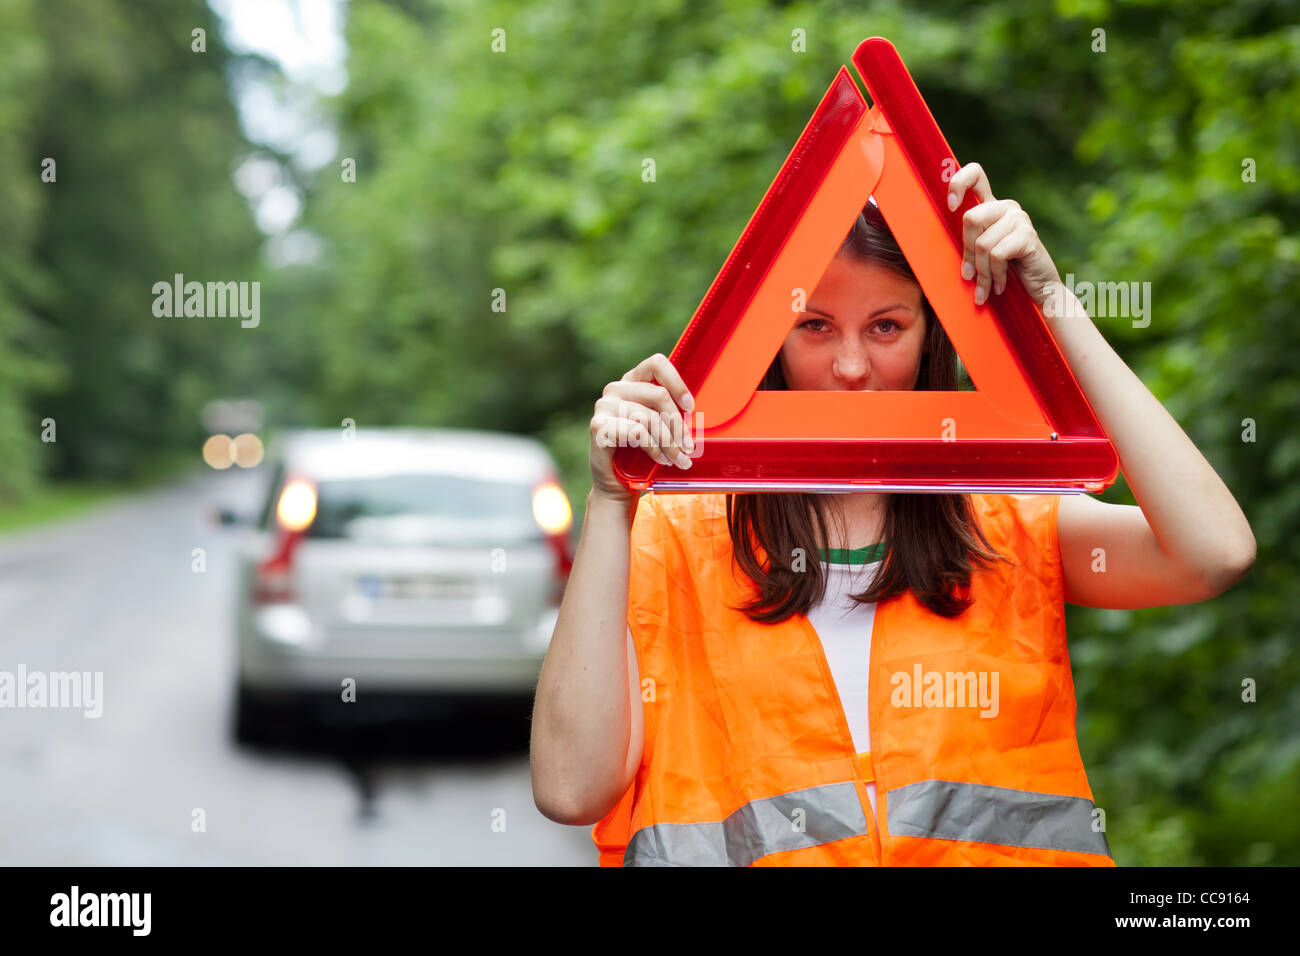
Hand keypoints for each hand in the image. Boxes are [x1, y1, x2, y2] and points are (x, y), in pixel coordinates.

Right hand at [589, 353, 695, 502]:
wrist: (617, 484)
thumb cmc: (641, 454)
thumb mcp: (660, 428)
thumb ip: (671, 413)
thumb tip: (694, 411)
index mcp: (632, 382)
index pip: (656, 364)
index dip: (677, 384)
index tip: (690, 408)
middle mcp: (616, 389)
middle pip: (658, 395)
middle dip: (678, 425)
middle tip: (688, 447)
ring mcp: (604, 406)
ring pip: (649, 417)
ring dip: (669, 443)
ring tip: (677, 459)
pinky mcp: (598, 426)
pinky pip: (636, 432)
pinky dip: (653, 448)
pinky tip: (660, 459)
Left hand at [947, 162, 1062, 311]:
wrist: (1039, 289)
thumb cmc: (1005, 272)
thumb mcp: (981, 254)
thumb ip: (967, 241)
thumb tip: (933, 242)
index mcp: (991, 207)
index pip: (976, 175)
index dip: (958, 184)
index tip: (951, 207)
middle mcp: (1006, 207)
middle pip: (971, 218)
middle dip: (968, 253)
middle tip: (969, 275)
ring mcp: (1018, 219)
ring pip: (982, 243)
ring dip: (982, 272)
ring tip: (986, 287)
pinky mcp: (1028, 235)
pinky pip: (996, 255)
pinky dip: (995, 275)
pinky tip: (999, 286)